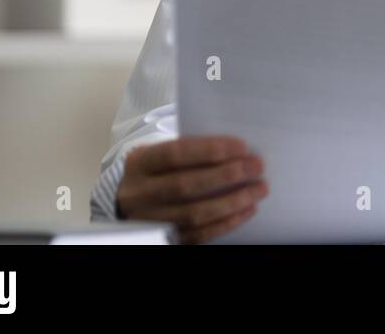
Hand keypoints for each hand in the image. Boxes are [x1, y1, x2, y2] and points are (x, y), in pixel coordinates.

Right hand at [115, 135, 267, 243]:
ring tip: (258, 189)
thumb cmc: (155, 169)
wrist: (126, 198)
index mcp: (140, 163)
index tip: (241, 147)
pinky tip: (246, 210)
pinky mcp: (165, 237)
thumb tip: (235, 151)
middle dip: (227, 175)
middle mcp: (141, 194)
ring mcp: (151, 219)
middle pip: (186, 186)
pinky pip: (198, 234)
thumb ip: (190, 150)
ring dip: (232, 202)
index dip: (210, 150)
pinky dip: (226, 223)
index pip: (176, 154)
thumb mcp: (160, 152)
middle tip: (256, 167)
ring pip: (194, 214)